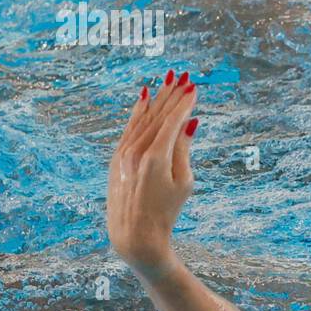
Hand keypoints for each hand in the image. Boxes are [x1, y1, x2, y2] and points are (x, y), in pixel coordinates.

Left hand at [106, 70, 199, 279]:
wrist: (135, 234)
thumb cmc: (166, 211)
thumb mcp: (183, 182)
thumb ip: (183, 149)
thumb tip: (188, 123)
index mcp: (156, 157)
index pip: (171, 121)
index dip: (184, 103)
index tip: (194, 88)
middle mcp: (135, 151)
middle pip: (156, 115)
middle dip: (171, 94)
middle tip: (183, 75)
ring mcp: (123, 154)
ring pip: (142, 119)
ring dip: (157, 99)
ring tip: (168, 81)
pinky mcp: (116, 158)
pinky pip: (129, 128)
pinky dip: (138, 111)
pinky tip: (145, 97)